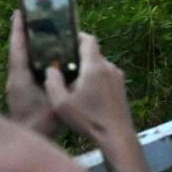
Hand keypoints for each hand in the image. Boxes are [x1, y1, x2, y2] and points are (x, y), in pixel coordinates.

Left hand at [6, 10, 60, 136]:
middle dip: (26, 34)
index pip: (17, 47)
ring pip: (23, 60)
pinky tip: (48, 58)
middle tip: (35, 17)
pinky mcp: (21, 92)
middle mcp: (15, 78)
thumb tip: (65, 64)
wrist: (28, 141)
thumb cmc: (41, 123)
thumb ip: (60, 83)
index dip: (18, 29)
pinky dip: (35, 60)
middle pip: (19, 50)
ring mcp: (17, 85)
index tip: (20, 11)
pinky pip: (27, 69)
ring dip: (31, 46)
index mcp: (20, 77)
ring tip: (44, 32)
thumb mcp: (54, 100)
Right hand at [45, 34, 149, 171]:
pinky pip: (106, 75)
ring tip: (73, 81)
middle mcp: (109, 67)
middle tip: (63, 64)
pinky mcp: (121, 87)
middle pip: (93, 52)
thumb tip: (50, 69)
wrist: (116, 135)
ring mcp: (118, 76)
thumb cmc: (88, 119)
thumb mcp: (61, 103)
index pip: (88, 39)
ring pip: (99, 65)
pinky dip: (96, 78)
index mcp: (95, 66)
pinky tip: (86, 93)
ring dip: (87, 69)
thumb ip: (52, 82)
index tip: (64, 41)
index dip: (76, 36)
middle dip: (78, 56)